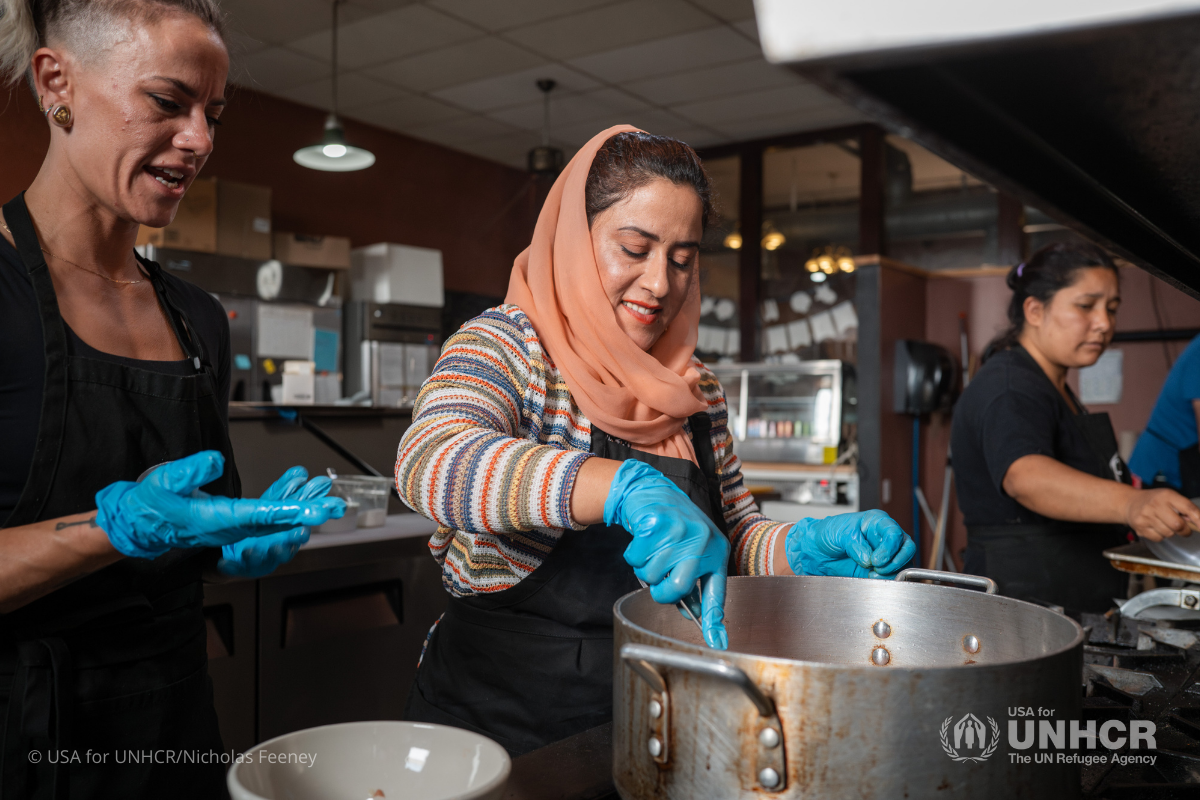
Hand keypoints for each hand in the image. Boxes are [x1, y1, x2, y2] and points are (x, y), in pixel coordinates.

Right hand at [96, 451, 344, 558]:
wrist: (138, 525)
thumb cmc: (149, 505)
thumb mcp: (162, 482)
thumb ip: (188, 471)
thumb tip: (216, 461)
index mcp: (216, 520)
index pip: (260, 516)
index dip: (290, 512)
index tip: (315, 512)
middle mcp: (231, 527)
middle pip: (277, 521)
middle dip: (308, 513)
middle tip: (336, 505)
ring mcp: (235, 527)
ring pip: (276, 518)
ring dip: (302, 505)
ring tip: (325, 488)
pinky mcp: (235, 522)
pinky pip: (267, 514)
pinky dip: (287, 500)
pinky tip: (302, 485)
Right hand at [606, 459, 728, 648]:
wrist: (652, 491)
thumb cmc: (673, 527)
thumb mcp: (691, 552)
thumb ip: (693, 582)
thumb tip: (692, 613)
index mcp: (715, 552)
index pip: (715, 592)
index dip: (713, 620)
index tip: (716, 643)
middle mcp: (701, 541)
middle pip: (677, 589)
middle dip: (660, 590)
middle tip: (659, 578)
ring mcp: (680, 531)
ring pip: (651, 575)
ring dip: (644, 567)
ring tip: (653, 549)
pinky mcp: (656, 522)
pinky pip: (635, 558)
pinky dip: (633, 554)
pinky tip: (643, 540)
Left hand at [786, 509, 914, 578]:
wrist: (817, 551)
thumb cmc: (829, 533)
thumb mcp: (839, 532)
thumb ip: (854, 544)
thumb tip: (868, 558)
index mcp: (877, 522)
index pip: (894, 532)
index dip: (889, 547)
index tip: (877, 559)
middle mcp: (884, 538)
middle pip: (906, 548)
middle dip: (896, 560)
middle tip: (878, 567)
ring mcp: (885, 554)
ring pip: (903, 564)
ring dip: (892, 572)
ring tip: (872, 574)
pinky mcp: (880, 569)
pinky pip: (892, 576)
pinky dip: (887, 580)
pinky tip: (872, 578)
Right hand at [1125, 488, 1199, 541]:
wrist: (1129, 502)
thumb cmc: (1154, 501)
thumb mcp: (1170, 497)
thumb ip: (1185, 508)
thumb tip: (1198, 523)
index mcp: (1166, 495)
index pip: (1188, 508)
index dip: (1198, 519)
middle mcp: (1155, 504)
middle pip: (1178, 525)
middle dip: (1184, 530)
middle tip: (1183, 529)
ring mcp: (1146, 516)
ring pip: (1169, 533)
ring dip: (1171, 532)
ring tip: (1164, 524)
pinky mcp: (1140, 527)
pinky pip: (1159, 538)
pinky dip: (1161, 536)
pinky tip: (1156, 527)